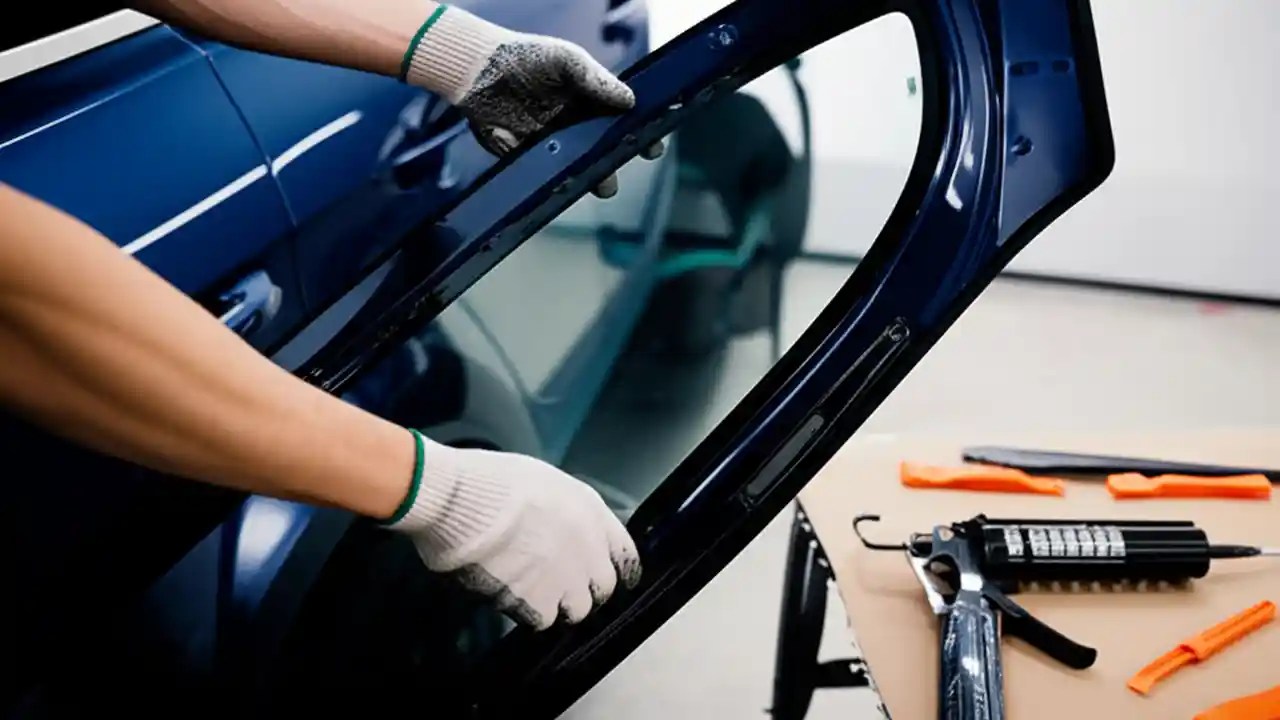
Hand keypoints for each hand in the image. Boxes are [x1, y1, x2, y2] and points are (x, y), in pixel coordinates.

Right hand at [385, 431, 641, 629]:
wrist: (463, 503)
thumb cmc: (494, 482)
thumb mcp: (546, 484)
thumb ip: (567, 513)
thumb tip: (563, 530)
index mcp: (594, 515)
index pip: (626, 557)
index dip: (617, 571)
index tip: (606, 579)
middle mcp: (589, 551)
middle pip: (603, 589)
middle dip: (583, 591)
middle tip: (555, 586)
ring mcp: (567, 580)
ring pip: (575, 610)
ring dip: (556, 605)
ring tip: (528, 591)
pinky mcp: (538, 603)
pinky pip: (541, 620)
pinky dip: (526, 612)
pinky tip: (507, 594)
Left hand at [402, 4, 663, 196]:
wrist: (478, 71)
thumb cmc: (526, 58)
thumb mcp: (566, 60)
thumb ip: (596, 80)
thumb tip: (629, 101)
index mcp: (591, 103)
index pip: (623, 123)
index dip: (641, 136)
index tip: (653, 148)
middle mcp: (576, 128)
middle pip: (603, 154)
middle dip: (612, 167)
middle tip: (613, 173)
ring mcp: (553, 146)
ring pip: (577, 171)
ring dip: (586, 179)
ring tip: (591, 183)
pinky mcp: (528, 160)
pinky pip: (546, 176)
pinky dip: (554, 183)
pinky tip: (560, 186)